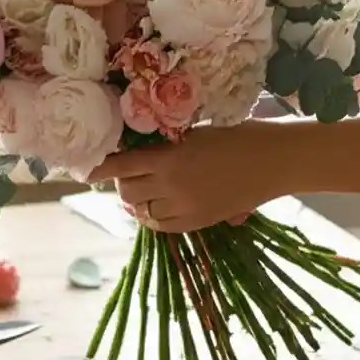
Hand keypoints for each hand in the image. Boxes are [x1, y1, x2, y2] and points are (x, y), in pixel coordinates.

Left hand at [88, 121, 284, 232]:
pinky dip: (155, 217)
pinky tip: (159, 207)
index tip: (86, 170)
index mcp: (169, 156)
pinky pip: (162, 226)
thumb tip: (139, 154)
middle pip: (127, 192)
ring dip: (138, 202)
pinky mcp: (198, 222)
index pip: (121, 165)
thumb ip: (167, 146)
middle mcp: (171, 184)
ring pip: (142, 211)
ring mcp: (184, 206)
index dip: (100, 169)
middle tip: (128, 176)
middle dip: (123, 184)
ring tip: (145, 192)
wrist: (273, 161)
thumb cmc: (238, 136)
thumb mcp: (196, 133)